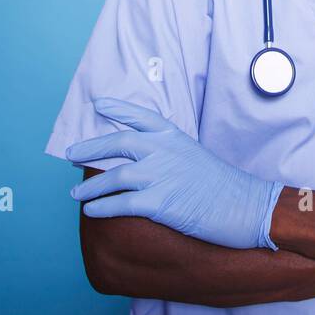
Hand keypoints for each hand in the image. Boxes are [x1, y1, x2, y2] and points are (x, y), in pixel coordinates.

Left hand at [65, 97, 283, 249]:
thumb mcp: (195, 156)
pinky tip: (91, 211)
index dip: (117, 109)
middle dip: (89, 148)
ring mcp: (159, 174)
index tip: (97, 104)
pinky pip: (120, 203)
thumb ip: (169, 154)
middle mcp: (162, 150)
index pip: (139, 117)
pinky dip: (102, 207)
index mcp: (173, 136)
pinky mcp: (159, 201)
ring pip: (112, 176)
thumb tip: (142, 163)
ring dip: (89, 187)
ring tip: (75, 194)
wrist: (245, 206)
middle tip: (69, 154)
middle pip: (116, 143)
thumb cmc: (223, 185)